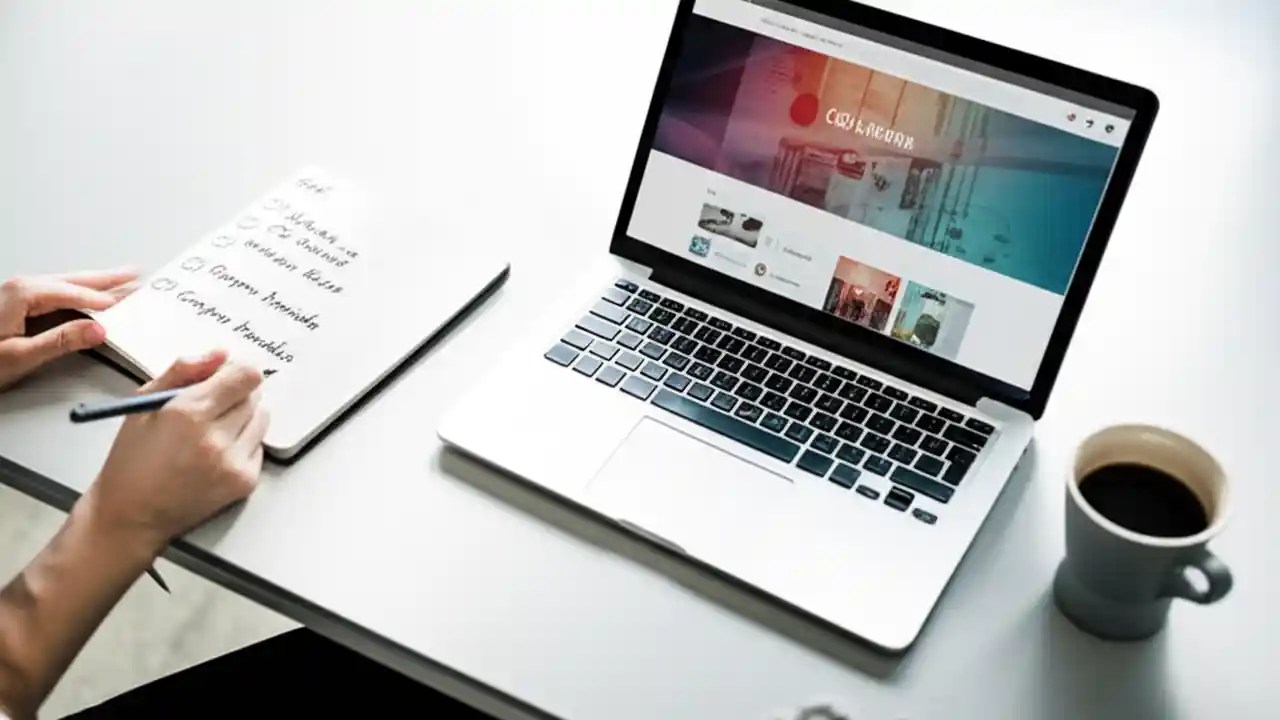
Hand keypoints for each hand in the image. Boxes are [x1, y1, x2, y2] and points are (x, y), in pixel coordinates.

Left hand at [0, 268, 138, 389]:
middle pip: (74, 280)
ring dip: (96, 282)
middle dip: (107, 278)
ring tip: (121, 279)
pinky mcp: (16, 302)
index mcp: (23, 294)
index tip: (128, 304)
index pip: (75, 294)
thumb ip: (61, 342)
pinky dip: (79, 290)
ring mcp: (17, 292)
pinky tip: (89, 295)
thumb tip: (97, 329)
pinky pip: (57, 291)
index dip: (104, 300)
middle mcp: (21, 287)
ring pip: (66, 283)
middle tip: (134, 274)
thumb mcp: (19, 356)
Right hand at [85, 350, 270, 554]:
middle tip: (210, 407)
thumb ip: (183, 371)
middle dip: (236, 394)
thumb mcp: (144, 403)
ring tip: (212, 430)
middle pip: (255, 395)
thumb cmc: (132, 458)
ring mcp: (233, 462)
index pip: (246, 376)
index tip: (226, 376)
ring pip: (262, 419)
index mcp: (188, 413)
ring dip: (243, 418)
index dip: (237, 371)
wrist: (131, 515)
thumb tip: (220, 354)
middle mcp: (216, 438)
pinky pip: (258, 446)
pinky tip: (215, 452)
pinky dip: (243, 443)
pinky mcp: (244, 481)